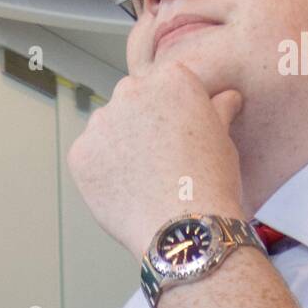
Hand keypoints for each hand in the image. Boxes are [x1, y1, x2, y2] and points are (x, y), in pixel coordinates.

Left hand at [66, 61, 243, 256]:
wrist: (184, 229)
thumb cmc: (211, 185)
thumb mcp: (223, 140)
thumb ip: (218, 111)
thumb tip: (227, 98)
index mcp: (171, 78)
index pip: (162, 87)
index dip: (170, 117)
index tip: (176, 141)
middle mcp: (131, 90)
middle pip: (130, 102)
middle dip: (140, 125)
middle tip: (157, 163)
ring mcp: (101, 122)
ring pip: (106, 129)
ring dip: (116, 147)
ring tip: (140, 182)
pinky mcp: (80, 153)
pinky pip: (88, 158)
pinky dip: (99, 173)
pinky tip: (122, 193)